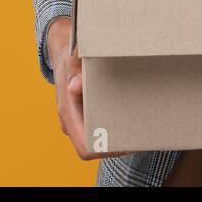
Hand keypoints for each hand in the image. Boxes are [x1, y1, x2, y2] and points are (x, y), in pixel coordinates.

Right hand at [47, 16, 132, 159]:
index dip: (105, 150)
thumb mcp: (71, 59)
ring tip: (138, 121)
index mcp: (67, 113)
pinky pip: (100, 126)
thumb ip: (74, 71)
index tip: (125, 141)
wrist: (62, 52)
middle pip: (96, 146)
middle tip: (139, 132)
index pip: (85, 147)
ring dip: (117, 133)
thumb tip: (76, 86)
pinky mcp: (86, 115)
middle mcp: (72, 122)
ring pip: (99, 137)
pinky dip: (114, 123)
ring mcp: (78, 120)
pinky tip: (130, 112)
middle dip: (117, 142)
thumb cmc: (69, 57)